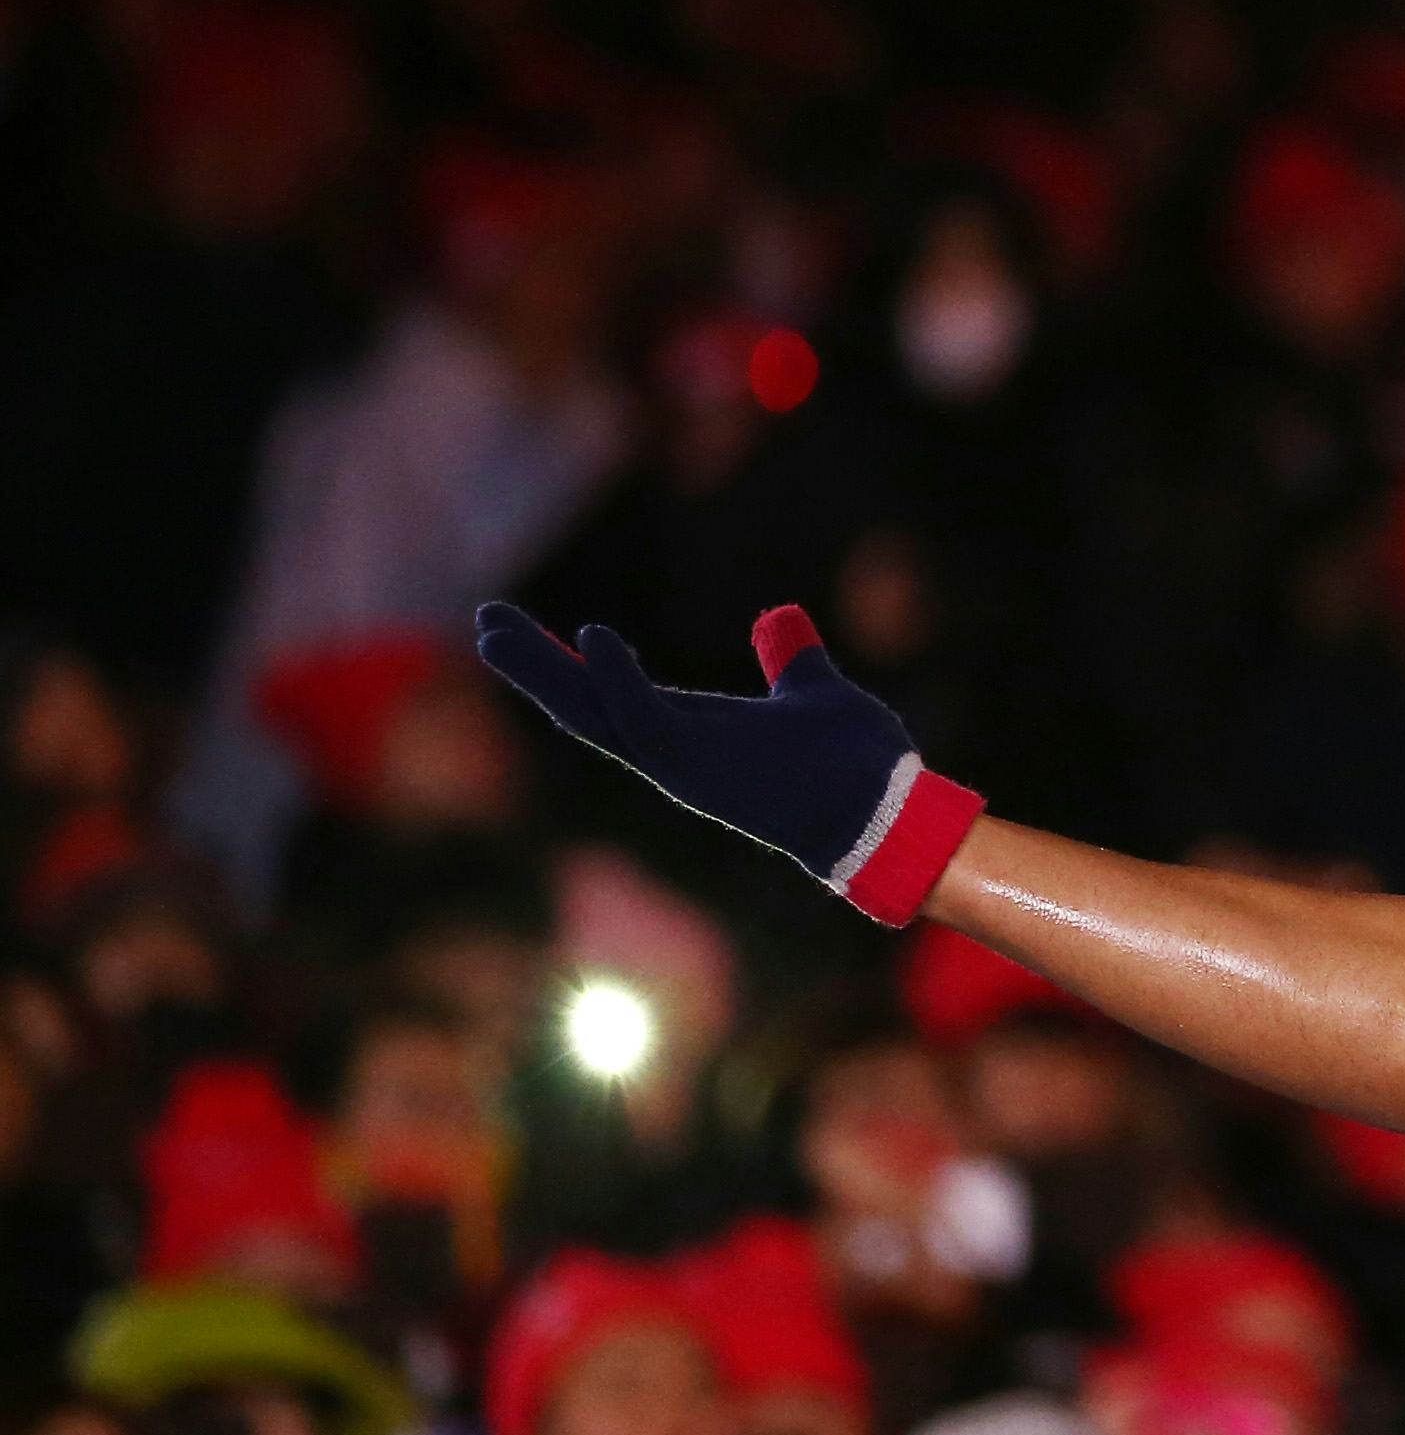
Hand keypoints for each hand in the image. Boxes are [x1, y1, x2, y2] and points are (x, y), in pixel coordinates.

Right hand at [475, 601, 983, 922]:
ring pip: (594, 717)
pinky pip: (644, 724)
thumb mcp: (815, 692)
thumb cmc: (856, 764)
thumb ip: (791, 659)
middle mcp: (677, 753)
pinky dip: (616, 683)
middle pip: (585, 706)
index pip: (612, 695)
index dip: (566, 663)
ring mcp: (684, 766)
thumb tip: (780, 619)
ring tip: (497, 630)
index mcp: (694, 732)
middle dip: (534, 666)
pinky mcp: (703, 770)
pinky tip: (591, 639)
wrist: (890, 815)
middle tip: (485, 620)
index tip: (517, 628)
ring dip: (546, 675)